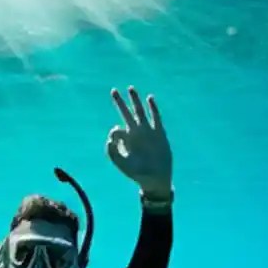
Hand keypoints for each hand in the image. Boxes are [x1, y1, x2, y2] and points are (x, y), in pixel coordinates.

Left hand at [106, 86, 172, 207]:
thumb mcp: (122, 165)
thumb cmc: (137, 174)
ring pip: (139, 112)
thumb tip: (109, 139)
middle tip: (113, 91)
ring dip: (135, 100)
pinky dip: (152, 108)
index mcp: (125, 141)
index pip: (116, 129)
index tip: (115, 141)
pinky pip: (155, 118)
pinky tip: (149, 98)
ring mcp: (147, 132)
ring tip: (130, 88)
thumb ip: (113, 154)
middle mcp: (135, 134)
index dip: (114, 132)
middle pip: (126, 114)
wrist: (155, 178)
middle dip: (119, 103)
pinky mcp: (159, 133)